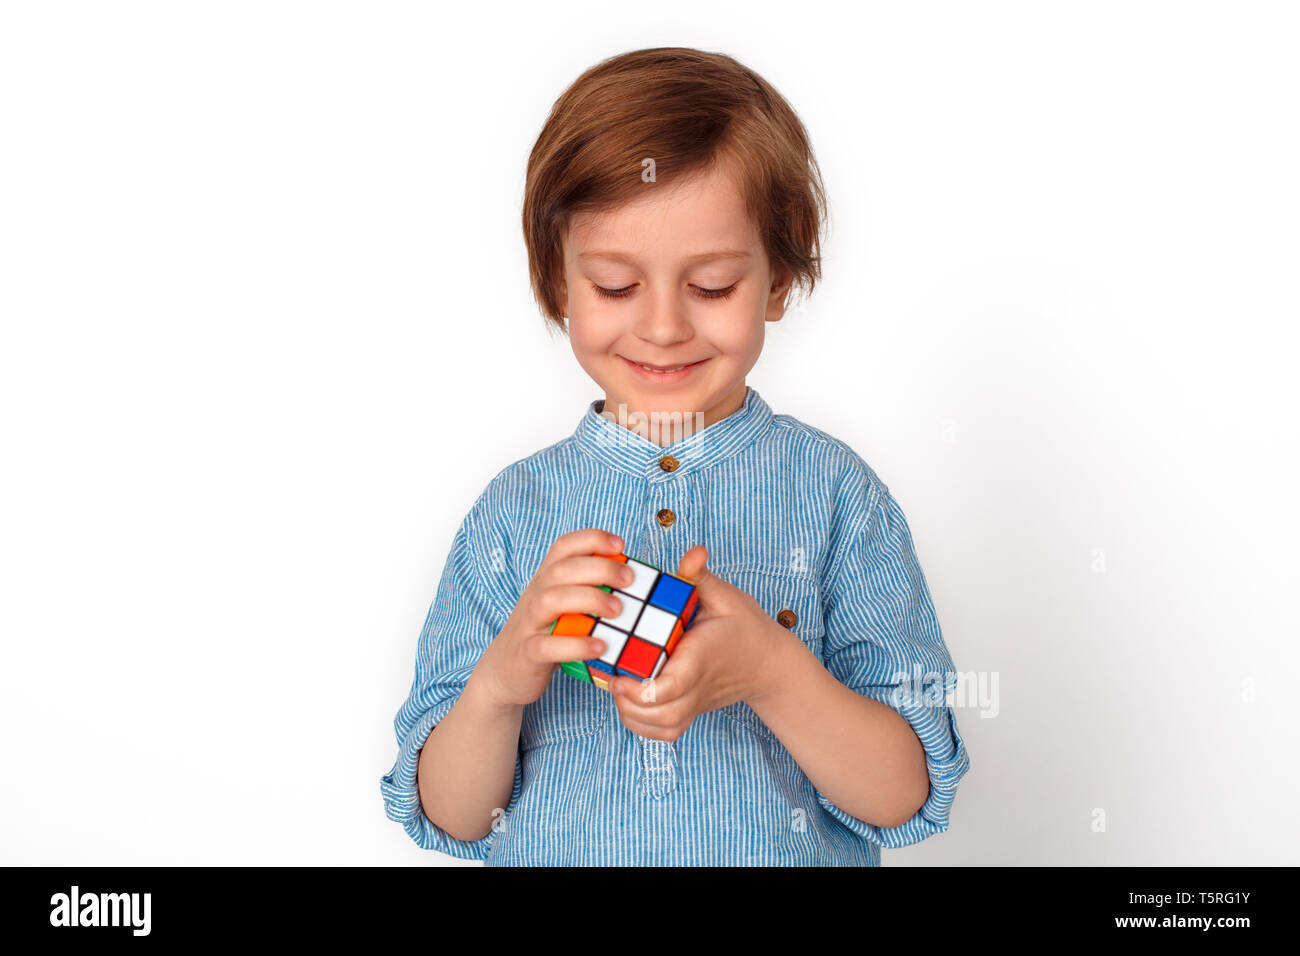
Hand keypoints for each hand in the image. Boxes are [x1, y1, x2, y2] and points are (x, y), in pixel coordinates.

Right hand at [474, 528, 631, 710]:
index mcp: (545, 580)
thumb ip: (586, 591)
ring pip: (551, 600)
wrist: (503, 672)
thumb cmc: (544, 635)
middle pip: (562, 569)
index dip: (592, 539)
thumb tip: (632, 581)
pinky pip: (548, 645)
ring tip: (618, 610)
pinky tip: (600, 646)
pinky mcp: (528, 653)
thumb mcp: (561, 608)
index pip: (563, 546)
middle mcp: (535, 595)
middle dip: (600, 568)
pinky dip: (575, 644)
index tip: (620, 545)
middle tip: (629, 579)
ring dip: (588, 599)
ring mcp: (529, 624)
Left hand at [606, 545, 790, 740]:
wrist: (768, 663)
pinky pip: (666, 732)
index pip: (673, 686)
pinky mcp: (692, 711)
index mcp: (701, 657)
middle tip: (611, 678)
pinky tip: (628, 703)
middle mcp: (698, 686)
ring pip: (663, 727)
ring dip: (633, 716)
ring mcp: (696, 703)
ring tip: (617, 688)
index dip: (642, 689)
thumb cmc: (745, 627)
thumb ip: (701, 577)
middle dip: (631, 704)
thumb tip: (693, 552)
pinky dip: (643, 727)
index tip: (620, 676)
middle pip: (664, 714)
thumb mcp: (727, 596)